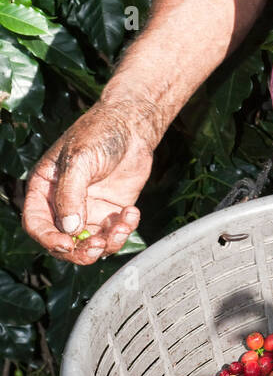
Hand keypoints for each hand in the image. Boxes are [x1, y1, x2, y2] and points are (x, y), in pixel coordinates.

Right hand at [22, 100, 155, 264]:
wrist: (132, 125)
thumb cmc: (99, 133)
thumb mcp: (78, 160)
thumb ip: (71, 194)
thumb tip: (69, 228)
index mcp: (46, 190)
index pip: (37, 223)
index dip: (48, 239)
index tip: (66, 244)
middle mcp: (64, 204)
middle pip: (64, 240)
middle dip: (80, 250)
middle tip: (97, 246)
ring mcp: (89, 209)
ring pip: (91, 242)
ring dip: (107, 243)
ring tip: (121, 226)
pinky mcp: (112, 211)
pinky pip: (115, 232)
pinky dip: (124, 229)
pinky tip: (132, 212)